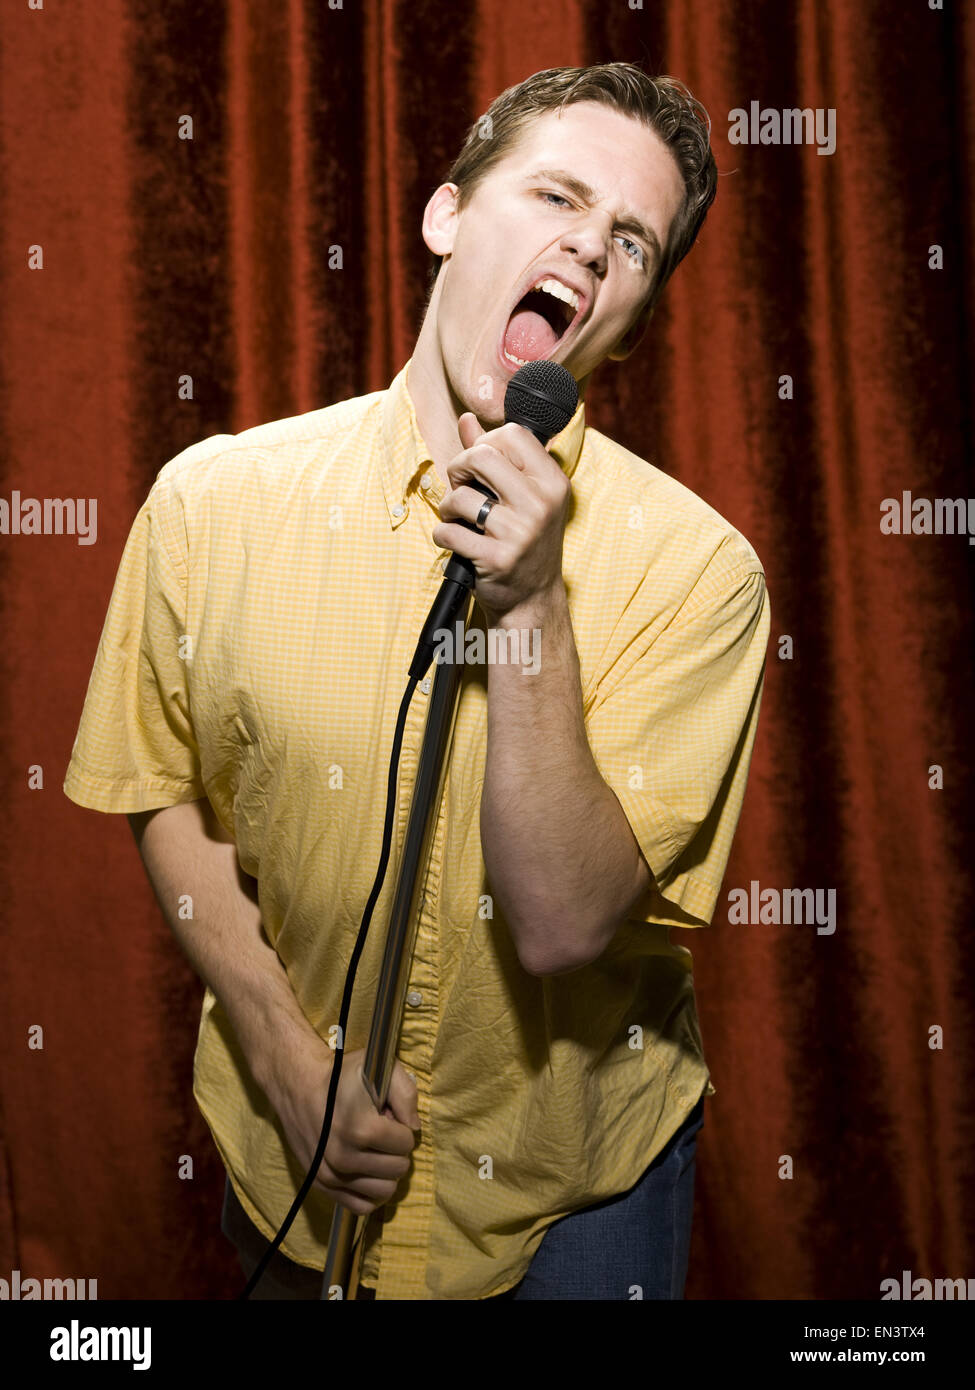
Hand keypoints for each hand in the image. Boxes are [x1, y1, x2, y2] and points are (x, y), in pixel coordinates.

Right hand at [270, 1036, 420, 1216]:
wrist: (298, 1087)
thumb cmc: (341, 1076)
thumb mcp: (380, 1070)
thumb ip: (407, 1095)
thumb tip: (414, 1128)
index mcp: (361, 1129)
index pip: (407, 1144)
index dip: (402, 1128)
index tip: (387, 1117)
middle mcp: (344, 1157)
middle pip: (398, 1169)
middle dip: (395, 1150)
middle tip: (380, 1133)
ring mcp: (331, 1175)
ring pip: (384, 1191)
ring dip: (385, 1171)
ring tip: (371, 1149)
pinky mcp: (322, 1185)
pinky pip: (361, 1206)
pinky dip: (371, 1192)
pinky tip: (368, 1171)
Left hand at [431, 412, 570, 622]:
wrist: (532, 597)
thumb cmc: (524, 540)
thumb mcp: (522, 496)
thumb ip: (495, 455)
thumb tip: (466, 419)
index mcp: (552, 482)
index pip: (512, 434)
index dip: (485, 442)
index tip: (479, 465)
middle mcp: (541, 504)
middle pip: (482, 455)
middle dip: (459, 468)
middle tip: (461, 487)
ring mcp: (520, 533)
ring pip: (460, 496)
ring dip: (448, 506)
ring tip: (458, 518)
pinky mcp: (497, 558)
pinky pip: (449, 531)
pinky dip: (443, 534)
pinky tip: (455, 539)